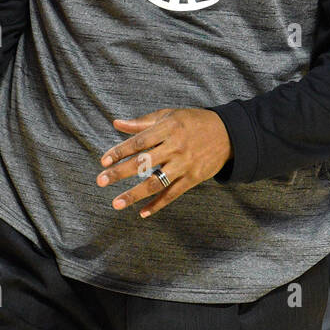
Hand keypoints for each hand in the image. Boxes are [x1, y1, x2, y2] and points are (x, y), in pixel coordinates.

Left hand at [97, 107, 231, 217]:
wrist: (228, 134)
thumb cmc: (193, 122)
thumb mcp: (169, 116)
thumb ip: (142, 123)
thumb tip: (116, 123)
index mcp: (168, 128)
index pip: (139, 142)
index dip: (120, 151)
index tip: (103, 160)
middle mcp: (175, 147)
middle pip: (143, 162)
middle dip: (120, 172)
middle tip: (100, 180)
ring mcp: (184, 165)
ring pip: (156, 182)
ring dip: (134, 194)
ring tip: (116, 203)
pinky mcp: (192, 178)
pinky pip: (172, 194)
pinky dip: (157, 205)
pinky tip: (142, 213)